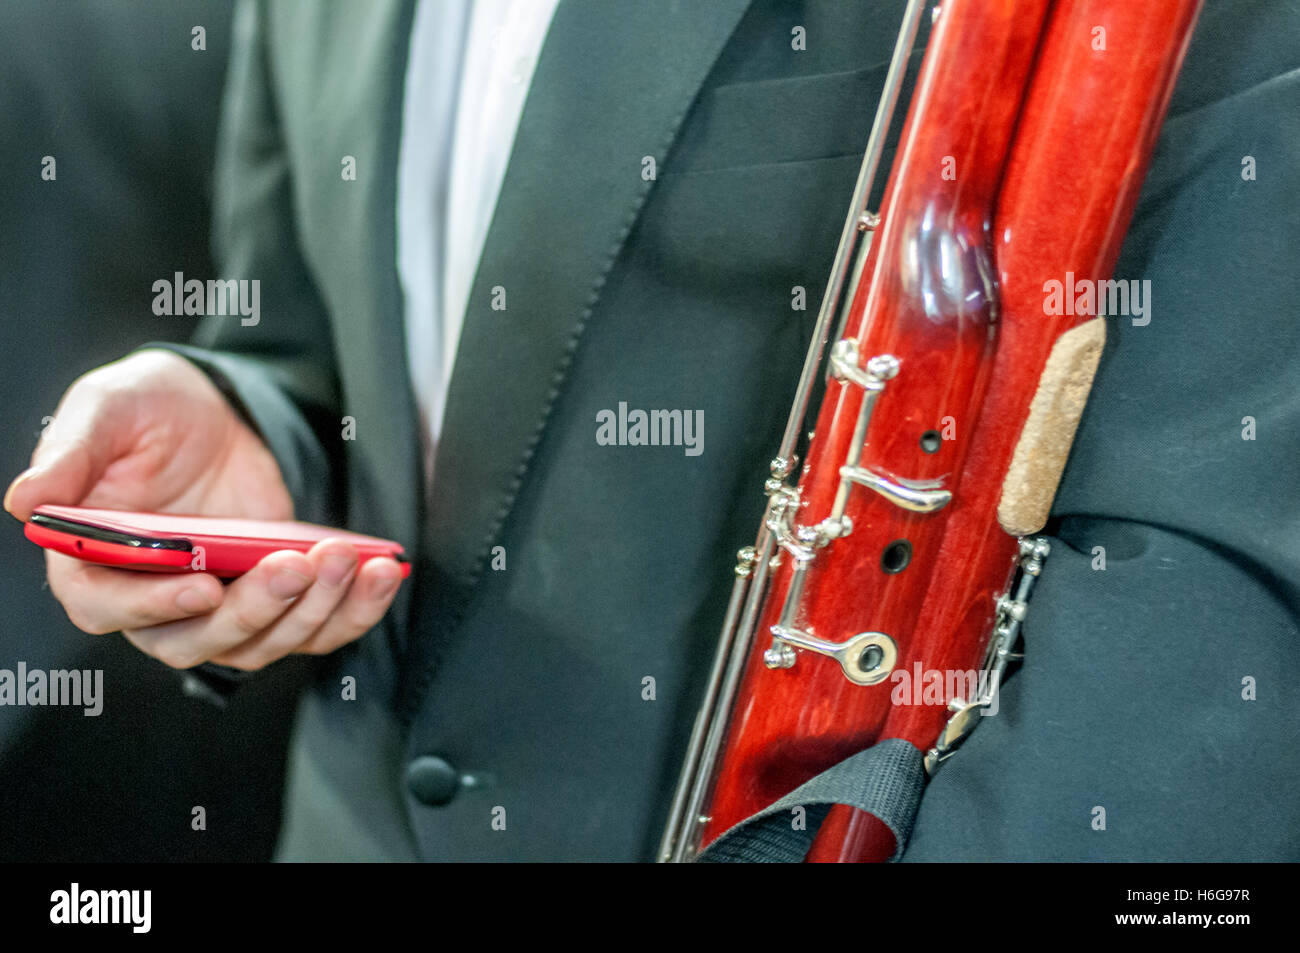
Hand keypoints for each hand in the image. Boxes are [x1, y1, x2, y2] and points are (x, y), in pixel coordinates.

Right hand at [4, 348, 403, 669]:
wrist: (215, 411)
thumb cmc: (148, 410)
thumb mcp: (106, 409)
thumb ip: (70, 454)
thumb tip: (25, 501)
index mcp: (94, 561)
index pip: (107, 607)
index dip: (152, 606)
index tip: (202, 586)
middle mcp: (153, 600)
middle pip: (195, 641)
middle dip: (252, 610)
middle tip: (296, 563)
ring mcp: (219, 607)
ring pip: (259, 643)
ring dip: (309, 611)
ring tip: (346, 561)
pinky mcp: (274, 601)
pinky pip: (313, 629)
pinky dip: (352, 613)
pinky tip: (381, 574)